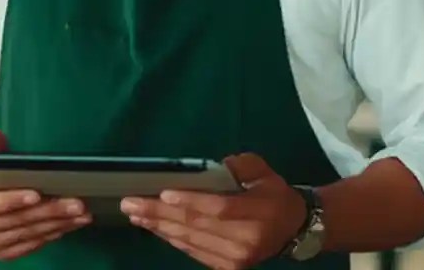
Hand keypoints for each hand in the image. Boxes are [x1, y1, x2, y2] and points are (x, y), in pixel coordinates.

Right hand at [0, 131, 92, 260]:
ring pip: (24, 236)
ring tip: (80, 214)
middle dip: (48, 212)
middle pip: (14, 222)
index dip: (12, 200)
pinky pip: (27, 247)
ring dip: (56, 226)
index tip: (37, 194)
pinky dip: (49, 236)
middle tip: (76, 203)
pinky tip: (67, 225)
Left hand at [121, 153, 306, 269]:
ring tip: (135, 214)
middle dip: (159, 213)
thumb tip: (213, 168)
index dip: (189, 201)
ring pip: (190, 240)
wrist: (293, 229)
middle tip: (130, 203)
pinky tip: (155, 227)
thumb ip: (240, 165)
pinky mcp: (227, 268)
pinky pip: (193, 251)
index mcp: (258, 212)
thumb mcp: (263, 171)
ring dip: (159, 227)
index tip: (162, 193)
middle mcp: (246, 240)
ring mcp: (235, 259)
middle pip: (196, 225)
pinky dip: (171, 239)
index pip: (219, 208)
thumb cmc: (274, 194)